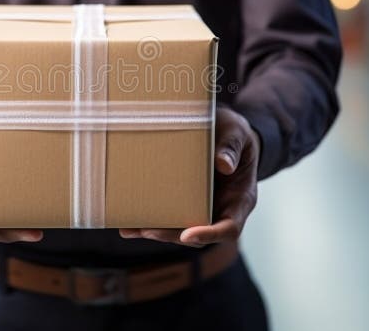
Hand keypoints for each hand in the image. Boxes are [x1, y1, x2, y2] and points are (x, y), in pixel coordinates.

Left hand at [119, 107, 259, 246]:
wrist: (225, 132)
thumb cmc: (235, 132)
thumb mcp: (237, 132)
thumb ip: (231, 146)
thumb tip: (224, 165)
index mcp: (240, 199)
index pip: (230, 228)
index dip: (209, 234)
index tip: (188, 235)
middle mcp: (221, 209)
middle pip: (198, 234)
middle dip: (171, 234)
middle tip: (147, 231)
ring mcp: (202, 208)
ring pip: (180, 229)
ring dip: (155, 231)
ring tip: (129, 228)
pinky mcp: (185, 202)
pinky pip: (169, 215)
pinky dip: (150, 219)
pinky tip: (128, 220)